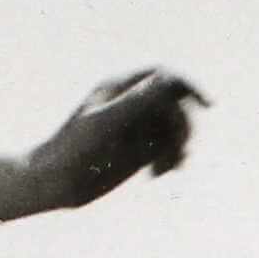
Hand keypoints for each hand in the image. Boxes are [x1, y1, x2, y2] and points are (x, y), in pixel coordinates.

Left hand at [28, 67, 203, 205]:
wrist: (53, 181)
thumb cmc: (71, 149)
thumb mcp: (103, 123)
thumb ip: (134, 101)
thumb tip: (165, 80)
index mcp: (120, 88)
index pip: (164, 76)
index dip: (187, 87)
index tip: (204, 106)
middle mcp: (131, 105)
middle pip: (174, 105)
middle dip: (181, 126)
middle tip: (178, 148)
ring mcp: (136, 129)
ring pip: (173, 129)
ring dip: (179, 147)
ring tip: (166, 169)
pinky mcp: (138, 152)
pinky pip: (167, 150)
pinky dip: (171, 160)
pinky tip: (161, 174)